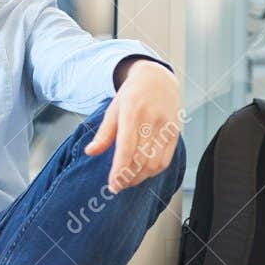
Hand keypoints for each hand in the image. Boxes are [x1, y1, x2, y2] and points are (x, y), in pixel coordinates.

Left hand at [84, 60, 181, 192]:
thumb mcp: (113, 109)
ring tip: (127, 181)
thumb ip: (103, 134)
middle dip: (128, 177)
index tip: (112, 184)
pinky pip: (166, 160)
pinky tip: (142, 173)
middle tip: (117, 186)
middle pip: (141, 158)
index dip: (120, 169)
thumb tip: (90, 152)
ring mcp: (166, 127)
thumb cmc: (132, 95)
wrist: (158, 79)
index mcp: (132, 111)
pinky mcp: (175, 133)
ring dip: (140, 177)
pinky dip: (153, 171)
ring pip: (155, 162)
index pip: (127, 147)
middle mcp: (151, 120)